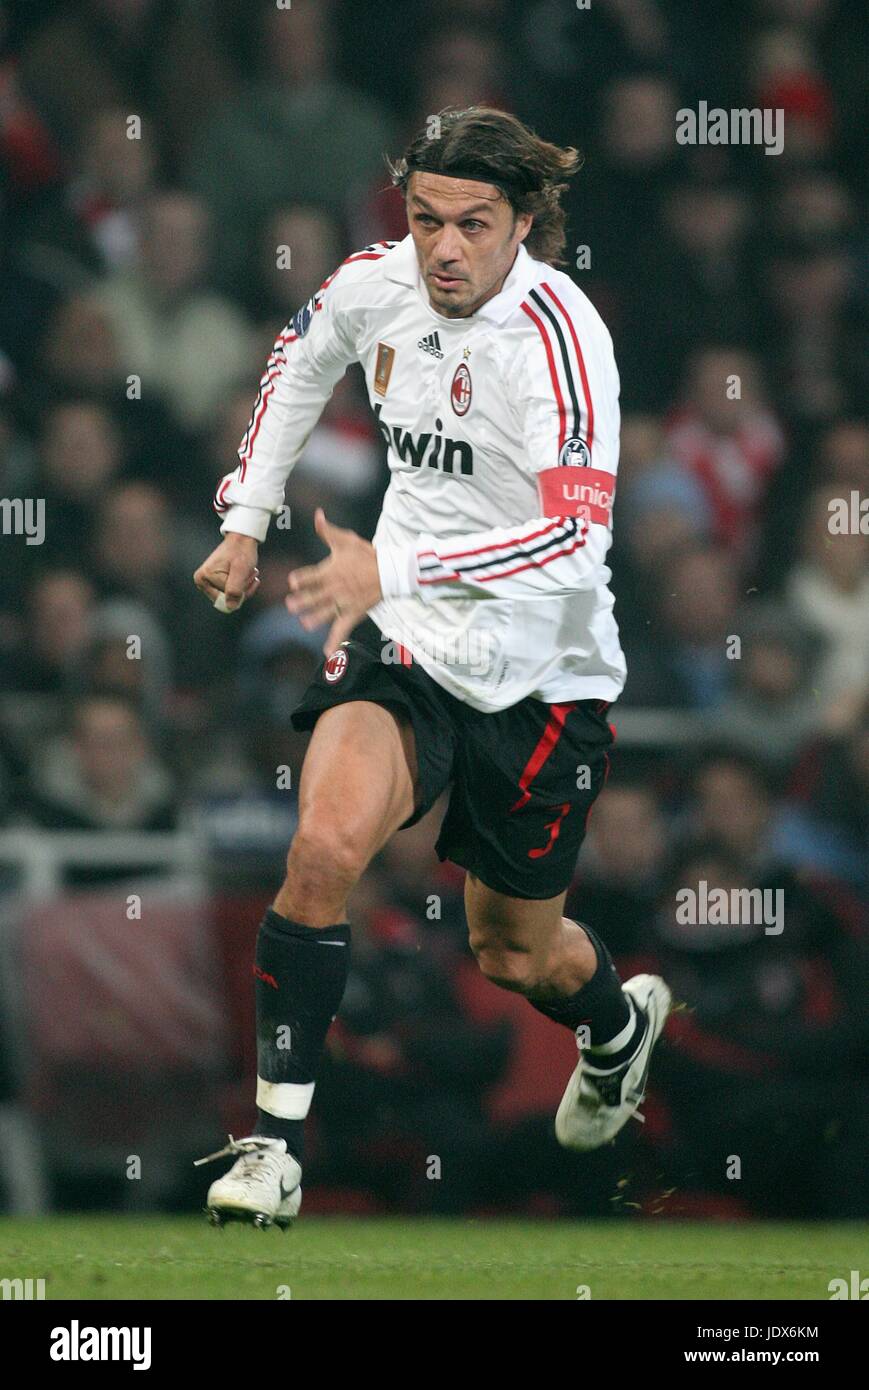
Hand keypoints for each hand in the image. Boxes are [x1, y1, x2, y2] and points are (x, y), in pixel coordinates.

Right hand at [193, 532, 259, 611]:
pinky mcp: (216, 583)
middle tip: (250, 572)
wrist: (243, 539)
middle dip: (244, 589)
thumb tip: (230, 608)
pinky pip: (233, 593)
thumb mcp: (240, 570)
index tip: (247, 576)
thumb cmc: (241, 551)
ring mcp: (209, 582)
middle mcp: (202, 581)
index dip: (241, 592)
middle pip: (228, 600)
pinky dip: (244, 586)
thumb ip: (235, 589)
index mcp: (203, 578)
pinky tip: (248, 574)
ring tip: (249, 572)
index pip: (225, 599)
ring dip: (246, 587)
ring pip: (233, 598)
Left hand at [286, 508, 381, 653]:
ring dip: (314, 619)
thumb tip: (317, 514)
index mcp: (330, 570)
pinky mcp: (353, 613)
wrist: (389, 571)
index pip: (311, 575)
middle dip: (302, 601)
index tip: (292, 582)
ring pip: (325, 613)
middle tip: (291, 605)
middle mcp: (335, 588)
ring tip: (304, 624)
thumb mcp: (345, 540)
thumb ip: (327, 530)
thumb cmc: (366, 554)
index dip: (301, 579)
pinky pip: (342, 629)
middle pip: (315, 596)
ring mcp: (343, 602)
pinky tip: (327, 653)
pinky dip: (335, 641)